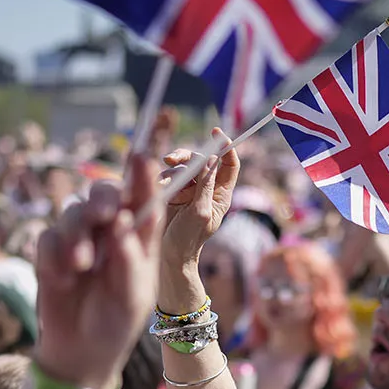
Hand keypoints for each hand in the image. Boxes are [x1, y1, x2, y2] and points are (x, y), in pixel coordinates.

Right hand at [34, 153, 163, 388]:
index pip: (144, 198)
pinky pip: (47, 238)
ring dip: (77, 234)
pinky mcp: (51, 251)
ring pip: (73, 212)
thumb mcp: (133, 296)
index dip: (143, 175)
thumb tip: (124, 222)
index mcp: (138, 236)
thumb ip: (129, 259)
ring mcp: (78, 237)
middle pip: (104, 193)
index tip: (143, 156)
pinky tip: (63, 278)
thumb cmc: (116, 321)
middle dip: (103, 199)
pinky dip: (54, 255)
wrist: (81, 351)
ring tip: (81, 266)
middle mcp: (109, 230)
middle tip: (106, 214)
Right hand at [158, 135, 237, 298]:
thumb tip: (211, 160)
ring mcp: (189, 189)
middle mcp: (207, 188)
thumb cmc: (188, 239)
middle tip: (169, 158)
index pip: (229, 165)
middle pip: (202, 160)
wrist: (168, 254)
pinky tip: (159, 190)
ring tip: (164, 188)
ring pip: (183, 166)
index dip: (226, 148)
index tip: (216, 134)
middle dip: (186, 156)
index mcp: (221, 194)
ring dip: (171, 173)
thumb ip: (205, 185)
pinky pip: (169, 175)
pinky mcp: (172, 191)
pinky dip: (163, 179)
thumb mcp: (199, 212)